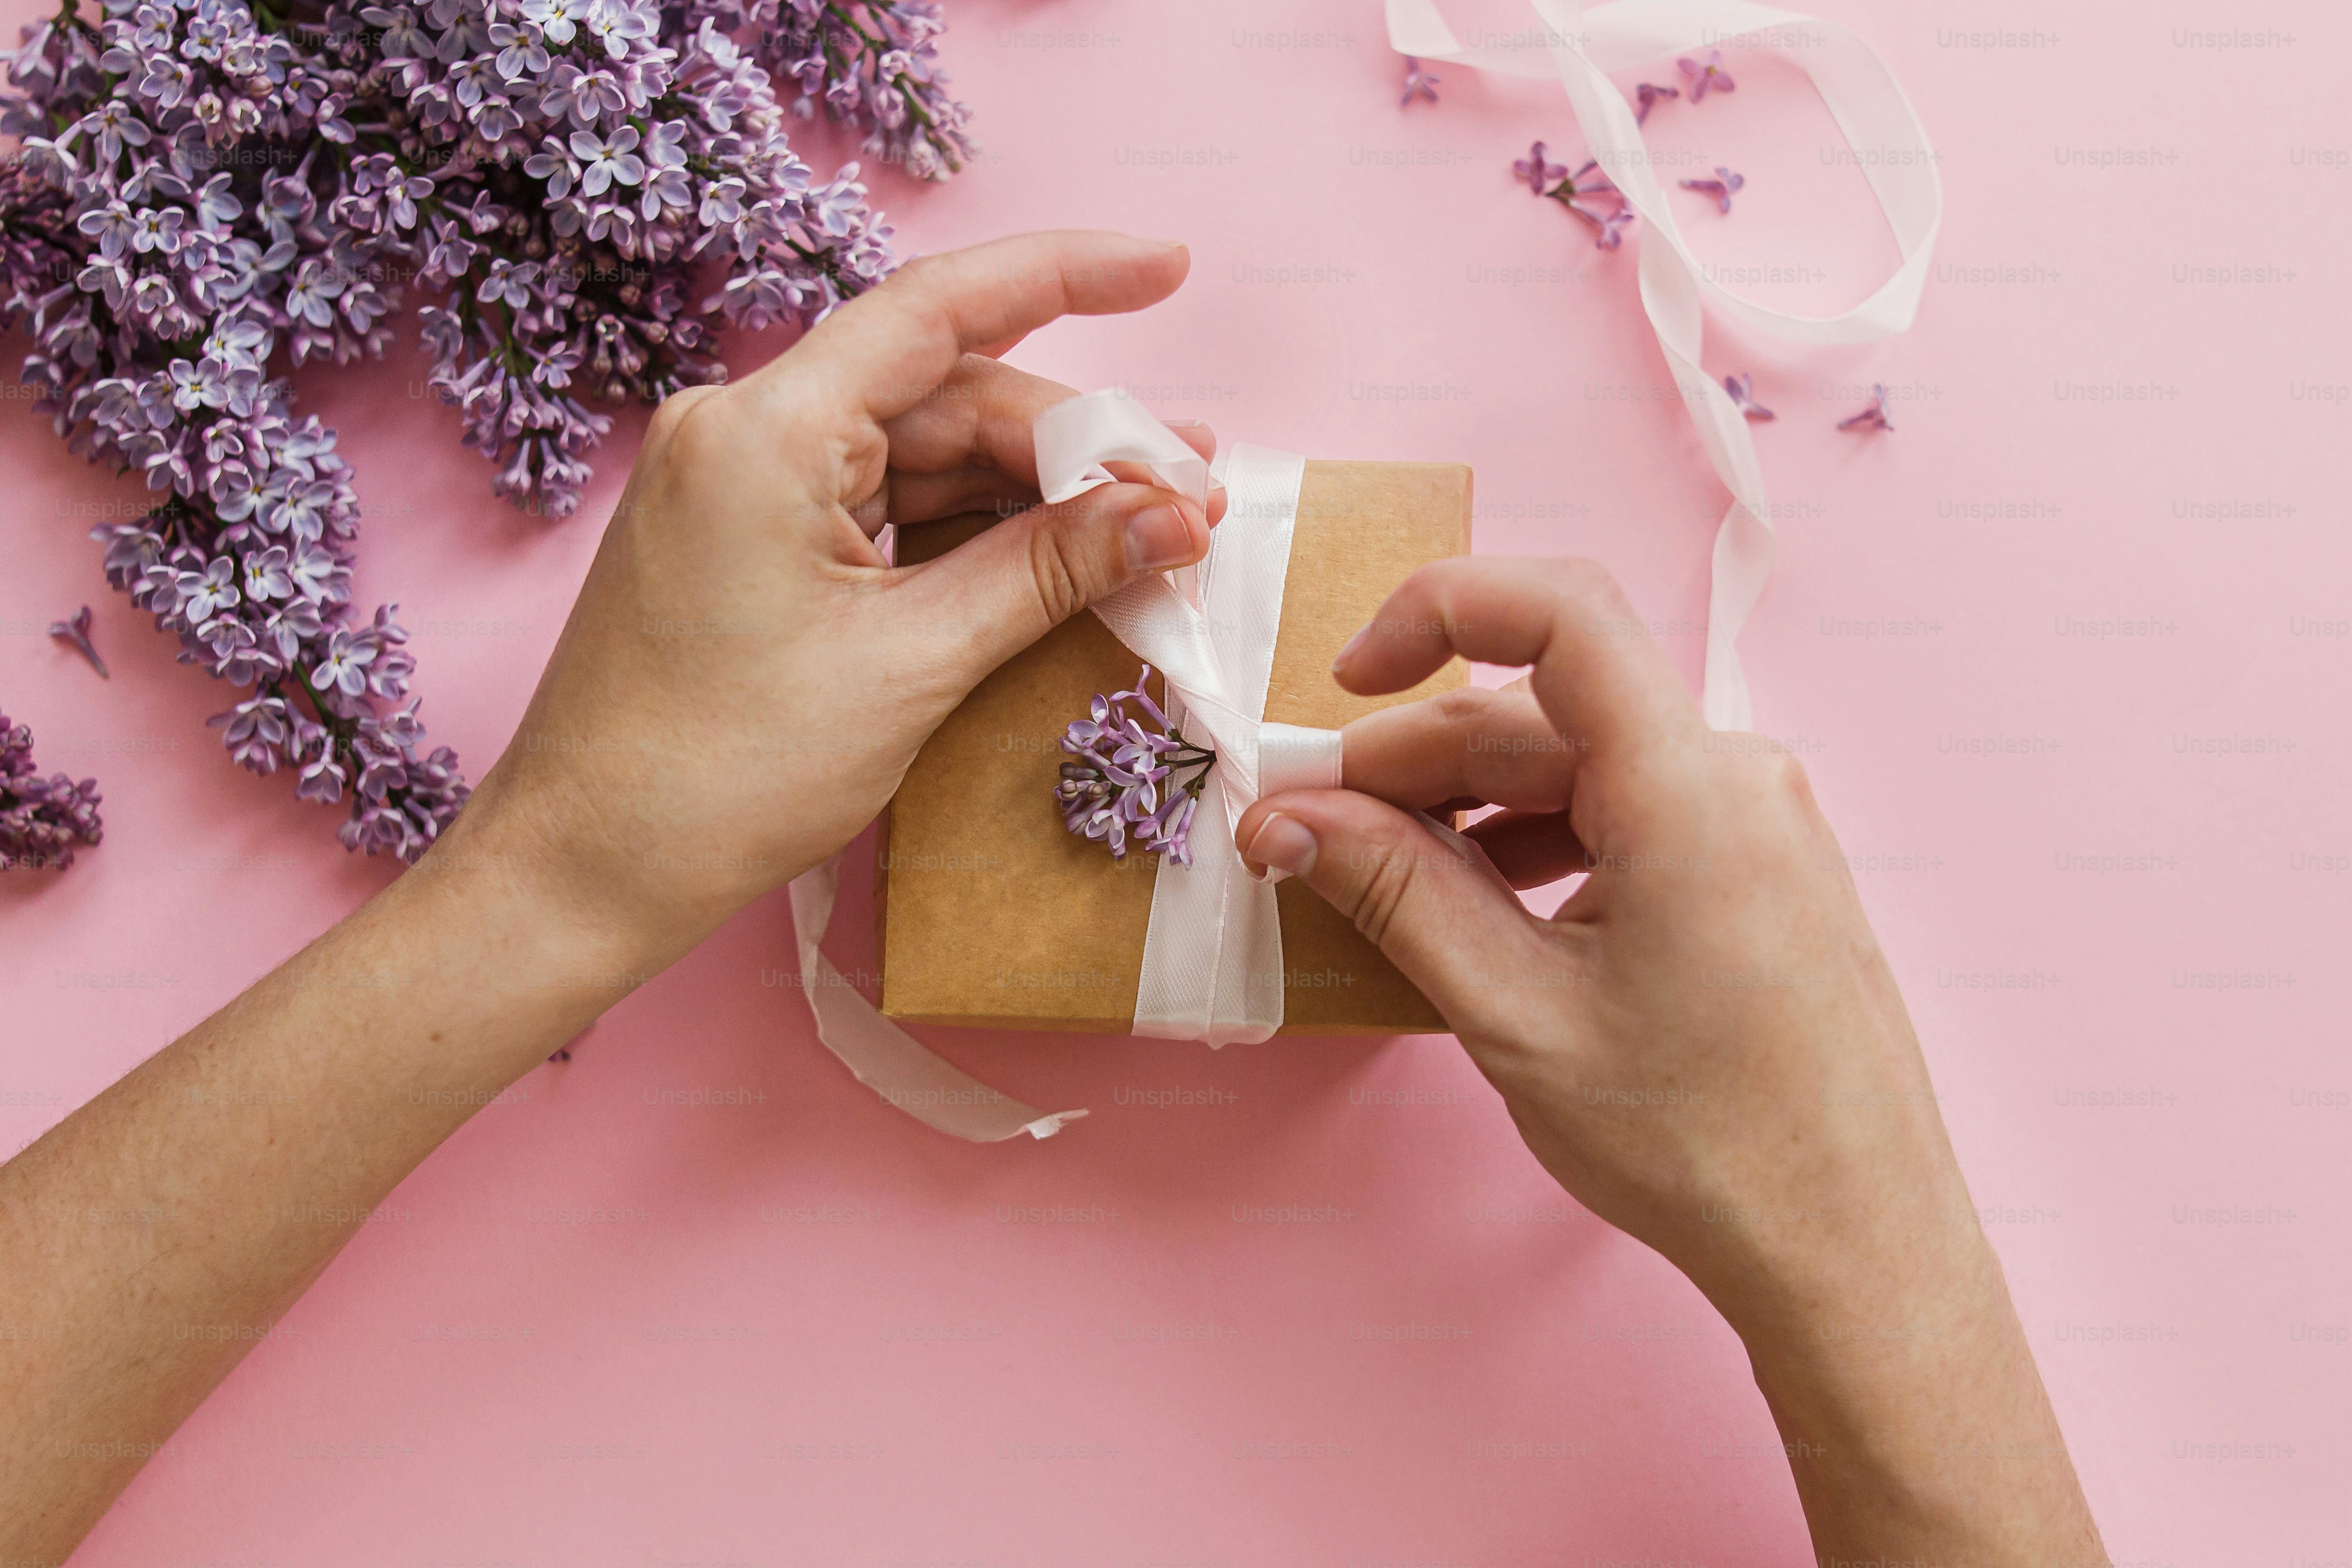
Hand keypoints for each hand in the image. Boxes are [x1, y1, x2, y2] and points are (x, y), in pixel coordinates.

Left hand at [442, 231, 1220, 965]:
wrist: (582, 872)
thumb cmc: (720, 777)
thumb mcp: (910, 667)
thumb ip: (1046, 572)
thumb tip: (1173, 515)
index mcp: (764, 432)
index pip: (939, 309)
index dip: (1068, 275)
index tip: (1170, 264)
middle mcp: (744, 432)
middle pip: (946, 394)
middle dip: (1077, 441)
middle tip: (1193, 493)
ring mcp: (742, 487)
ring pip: (924, 454)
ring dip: (1037, 492)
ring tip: (1153, 530)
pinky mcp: (749, 543)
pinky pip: (885, 508)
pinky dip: (973, 534)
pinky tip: (1061, 560)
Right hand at [1235, 558, 2101, 1562]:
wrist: (1855, 1249)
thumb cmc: (1705, 1144)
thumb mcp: (1518, 1015)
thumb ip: (1397, 894)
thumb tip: (1290, 816)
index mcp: (1691, 789)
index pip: (1559, 614)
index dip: (1437, 611)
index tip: (1344, 682)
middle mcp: (1736, 777)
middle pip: (1545, 711)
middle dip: (1415, 757)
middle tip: (1310, 826)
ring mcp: (1756, 823)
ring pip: (1580, 766)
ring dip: (1469, 807)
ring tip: (1380, 880)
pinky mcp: (1756, 870)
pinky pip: (1626, 815)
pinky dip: (1535, 843)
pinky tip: (1475, 909)